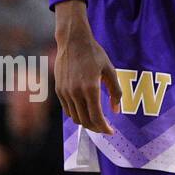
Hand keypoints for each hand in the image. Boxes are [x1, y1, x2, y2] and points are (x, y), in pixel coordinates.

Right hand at [53, 0, 119, 134]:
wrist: (72, 41)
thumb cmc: (94, 54)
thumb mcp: (110, 70)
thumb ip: (115, 91)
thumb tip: (116, 110)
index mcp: (90, 88)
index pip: (96, 117)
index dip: (104, 128)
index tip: (111, 132)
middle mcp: (75, 93)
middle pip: (85, 121)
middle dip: (96, 127)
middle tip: (105, 128)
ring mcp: (65, 93)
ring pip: (75, 117)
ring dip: (86, 122)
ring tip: (96, 121)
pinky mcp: (58, 90)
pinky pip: (67, 109)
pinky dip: (77, 114)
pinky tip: (85, 111)